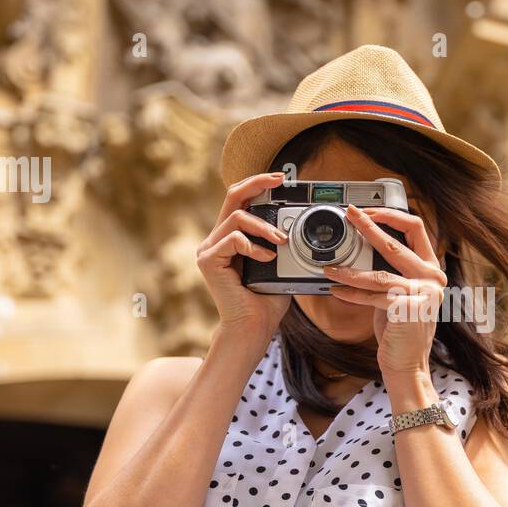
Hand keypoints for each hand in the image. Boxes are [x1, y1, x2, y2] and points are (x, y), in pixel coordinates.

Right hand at [197, 172, 290, 338]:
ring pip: (236, 217)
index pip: (241, 200)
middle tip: (280, 180)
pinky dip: (254, 246)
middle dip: (257, 183)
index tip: (281, 179)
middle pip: (232, 196)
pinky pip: (233, 239)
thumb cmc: (266, 300)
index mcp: (231, 237)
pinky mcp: (208, 260)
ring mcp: (209, 249)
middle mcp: (216, 239)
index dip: (258, 184)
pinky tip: (268, 259)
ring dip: (264, 226)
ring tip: (281, 241)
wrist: (254, 327)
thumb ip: (281, 244)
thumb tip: (299, 225)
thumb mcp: (280, 264)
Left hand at [324, 204, 445, 379]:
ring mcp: (423, 294)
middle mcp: (432, 278)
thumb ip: (391, 271)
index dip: (390, 215)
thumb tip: (361, 248)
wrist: (407, 364)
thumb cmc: (399, 329)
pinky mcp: (408, 309)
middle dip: (368, 227)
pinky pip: (373, 296)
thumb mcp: (399, 294)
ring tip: (329, 267)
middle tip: (349, 215)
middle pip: (395, 244)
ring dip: (350, 270)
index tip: (367, 211)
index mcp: (432, 268)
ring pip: (379, 274)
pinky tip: (335, 291)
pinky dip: (351, 294)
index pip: (415, 227)